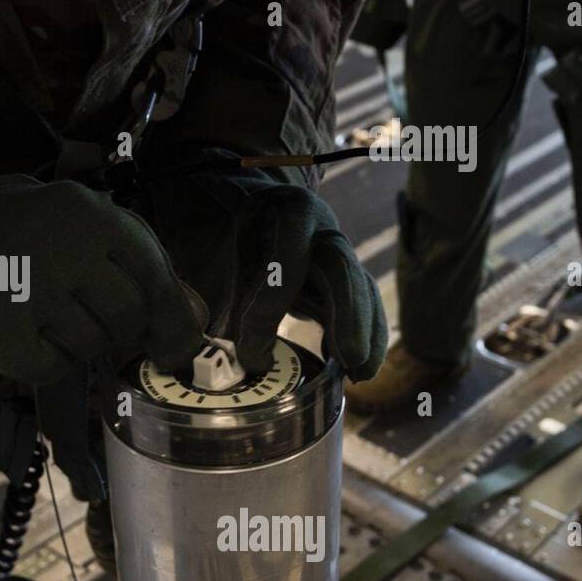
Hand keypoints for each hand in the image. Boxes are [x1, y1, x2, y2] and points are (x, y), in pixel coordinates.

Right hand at [0, 175, 206, 384]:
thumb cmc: (35, 232)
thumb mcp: (92, 226)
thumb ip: (147, 268)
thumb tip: (198, 320)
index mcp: (93, 217)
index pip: (155, 279)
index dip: (172, 319)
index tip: (175, 345)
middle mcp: (64, 251)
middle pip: (127, 318)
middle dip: (123, 332)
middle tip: (101, 326)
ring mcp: (30, 292)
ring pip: (90, 346)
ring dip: (82, 344)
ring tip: (54, 318)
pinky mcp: (1, 332)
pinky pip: (51, 368)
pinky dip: (49, 362)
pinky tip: (31, 335)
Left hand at [146, 167, 386, 380]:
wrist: (265, 204)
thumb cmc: (240, 231)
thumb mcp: (229, 245)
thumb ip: (226, 288)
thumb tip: (214, 355)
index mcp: (287, 212)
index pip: (284, 260)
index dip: (270, 305)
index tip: (249, 352)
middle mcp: (321, 226)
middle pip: (341, 268)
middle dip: (348, 314)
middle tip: (348, 359)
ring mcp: (340, 247)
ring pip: (360, 287)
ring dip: (365, 333)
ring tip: (360, 376)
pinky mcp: (348, 271)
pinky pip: (366, 301)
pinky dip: (367, 334)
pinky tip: (361, 369)